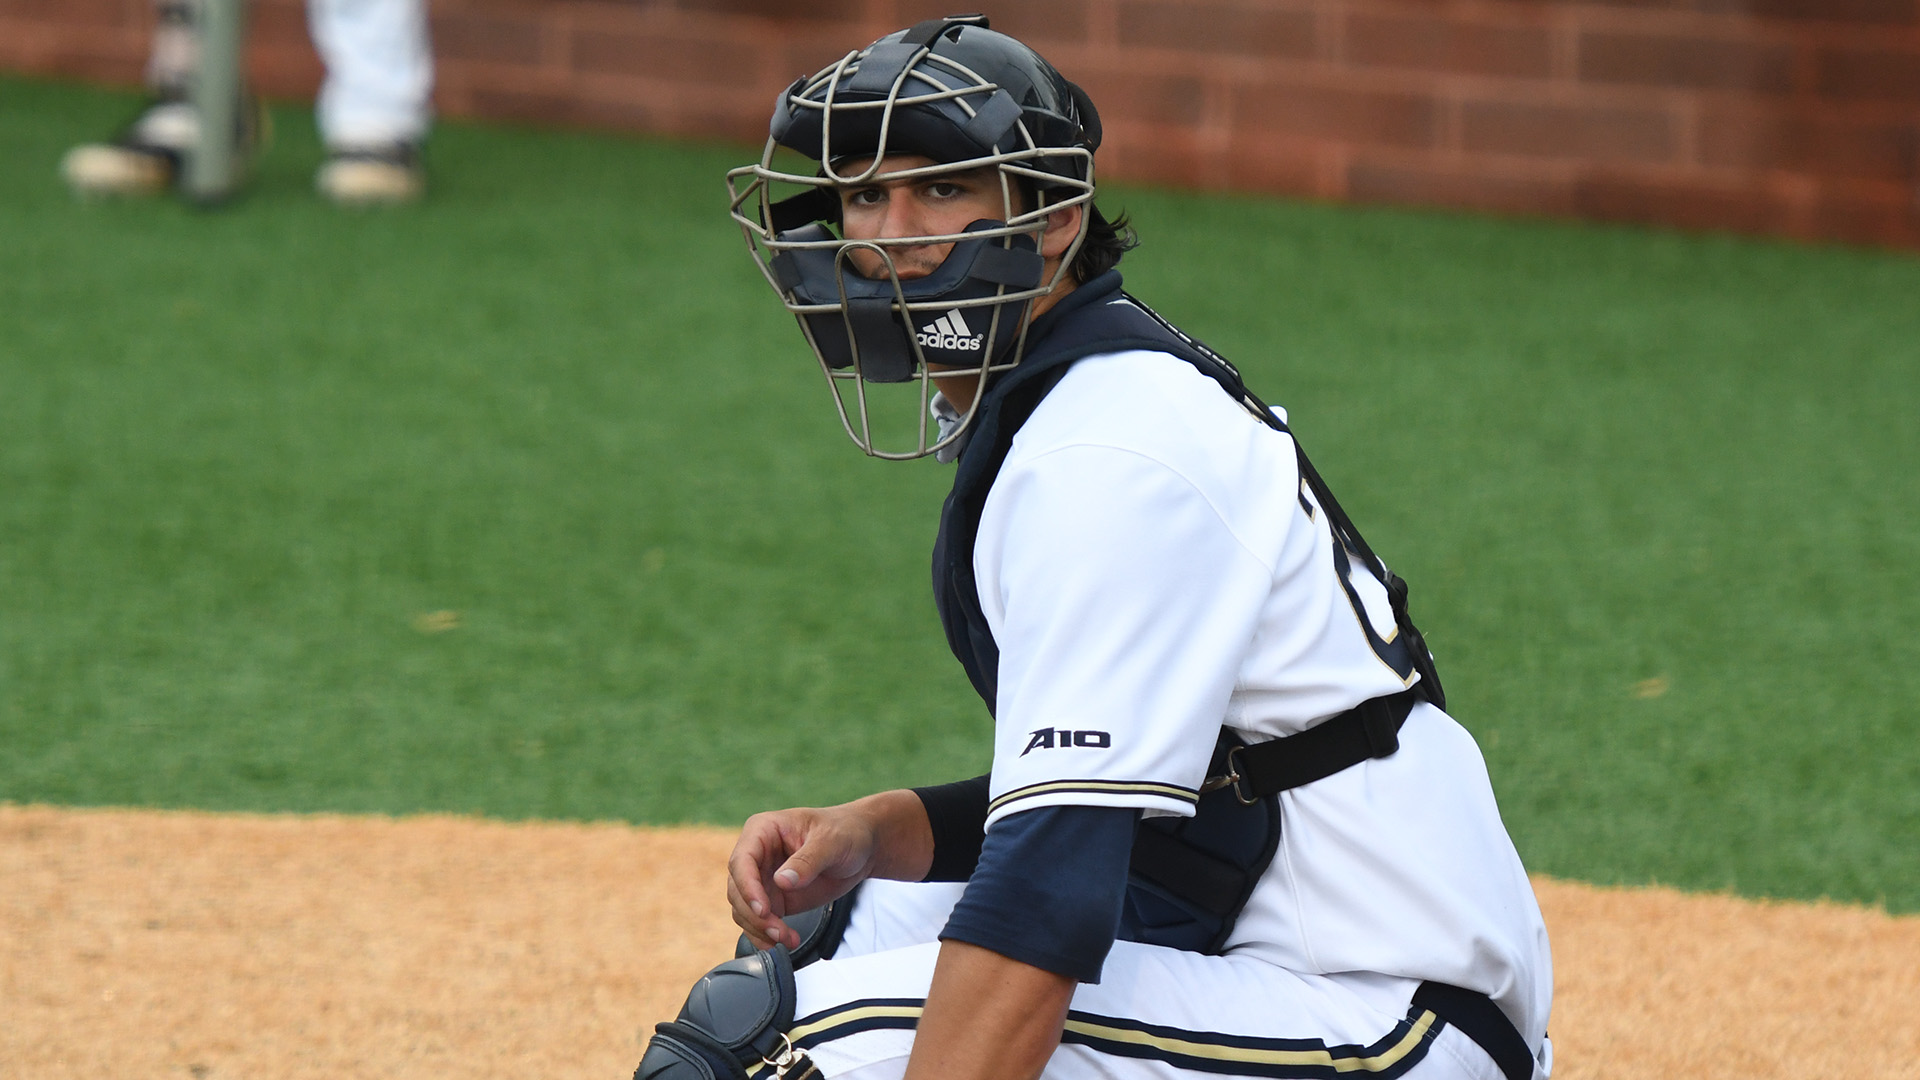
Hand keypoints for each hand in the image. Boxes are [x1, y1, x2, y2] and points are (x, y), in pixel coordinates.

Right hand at [727, 790, 933, 950]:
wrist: (861, 847)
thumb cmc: (846, 832)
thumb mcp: (831, 842)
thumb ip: (807, 861)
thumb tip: (781, 882)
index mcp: (763, 830)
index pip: (741, 861)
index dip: (747, 887)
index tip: (763, 910)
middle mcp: (757, 855)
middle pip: (738, 890)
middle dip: (755, 915)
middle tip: (779, 932)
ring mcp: (763, 878)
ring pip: (743, 909)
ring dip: (760, 929)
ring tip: (788, 939)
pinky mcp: (774, 898)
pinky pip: (758, 921)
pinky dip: (766, 935)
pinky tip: (786, 941)